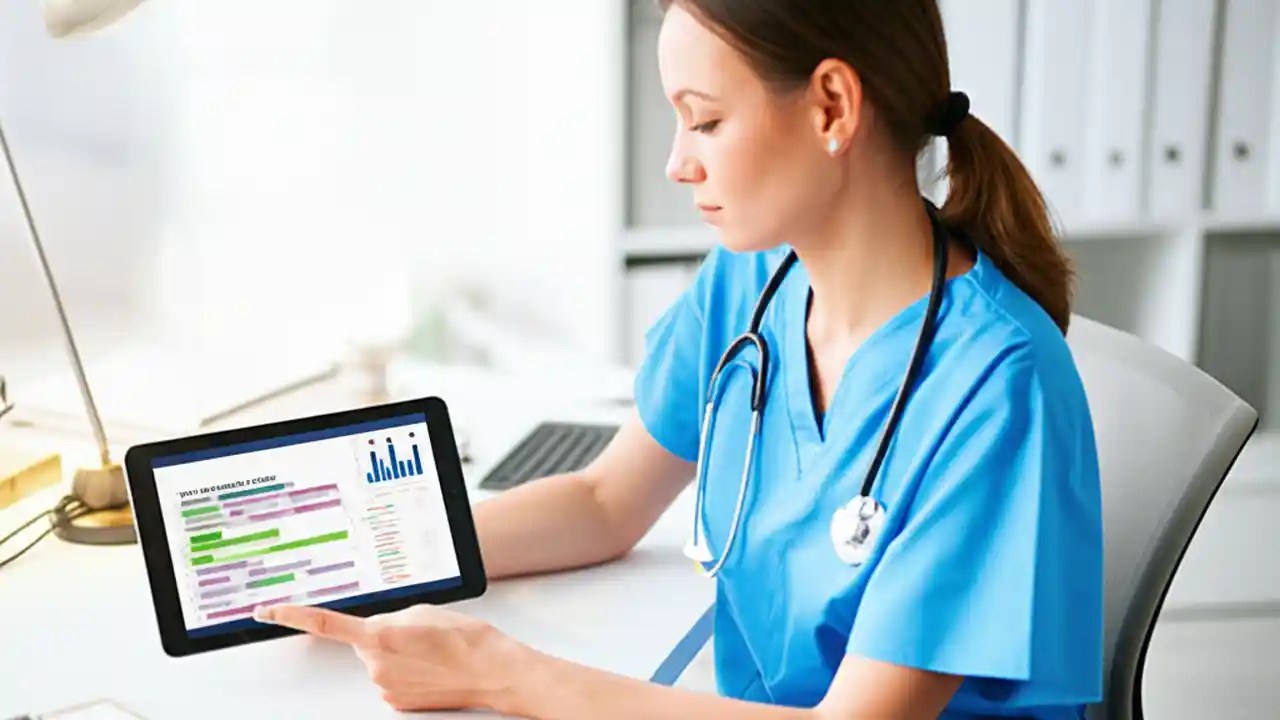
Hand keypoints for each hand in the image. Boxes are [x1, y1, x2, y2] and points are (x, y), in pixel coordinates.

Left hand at [256, 602, 523, 711]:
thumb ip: (388, 617)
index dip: (290, 616)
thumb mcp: (421, 610)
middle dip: (383, 634)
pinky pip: (390, 680)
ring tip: (431, 650)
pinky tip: (430, 667)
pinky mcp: (396, 702)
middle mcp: (375, 663)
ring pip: (378, 661)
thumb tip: (376, 628)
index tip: (266, 612)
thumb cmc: (464, 638)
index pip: (323, 624)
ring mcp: (384, 686)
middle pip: (364, 642)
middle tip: (418, 633)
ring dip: (398, 653)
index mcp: (378, 634)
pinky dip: (407, 671)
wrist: (490, 669)